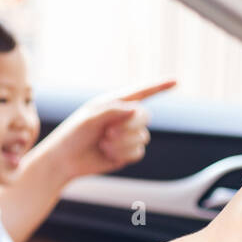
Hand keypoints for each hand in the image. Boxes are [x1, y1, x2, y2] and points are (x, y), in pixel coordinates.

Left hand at [39, 80, 175, 181]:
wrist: (65, 160)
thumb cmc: (72, 135)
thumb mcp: (89, 118)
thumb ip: (112, 111)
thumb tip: (136, 109)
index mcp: (113, 103)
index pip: (141, 92)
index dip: (159, 87)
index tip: (175, 81)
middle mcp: (123, 118)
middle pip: (145, 116)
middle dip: (129, 126)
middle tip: (108, 132)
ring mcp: (126, 135)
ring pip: (142, 137)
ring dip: (121, 143)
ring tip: (103, 144)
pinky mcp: (126, 152)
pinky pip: (138, 152)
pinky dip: (122, 153)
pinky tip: (107, 153)